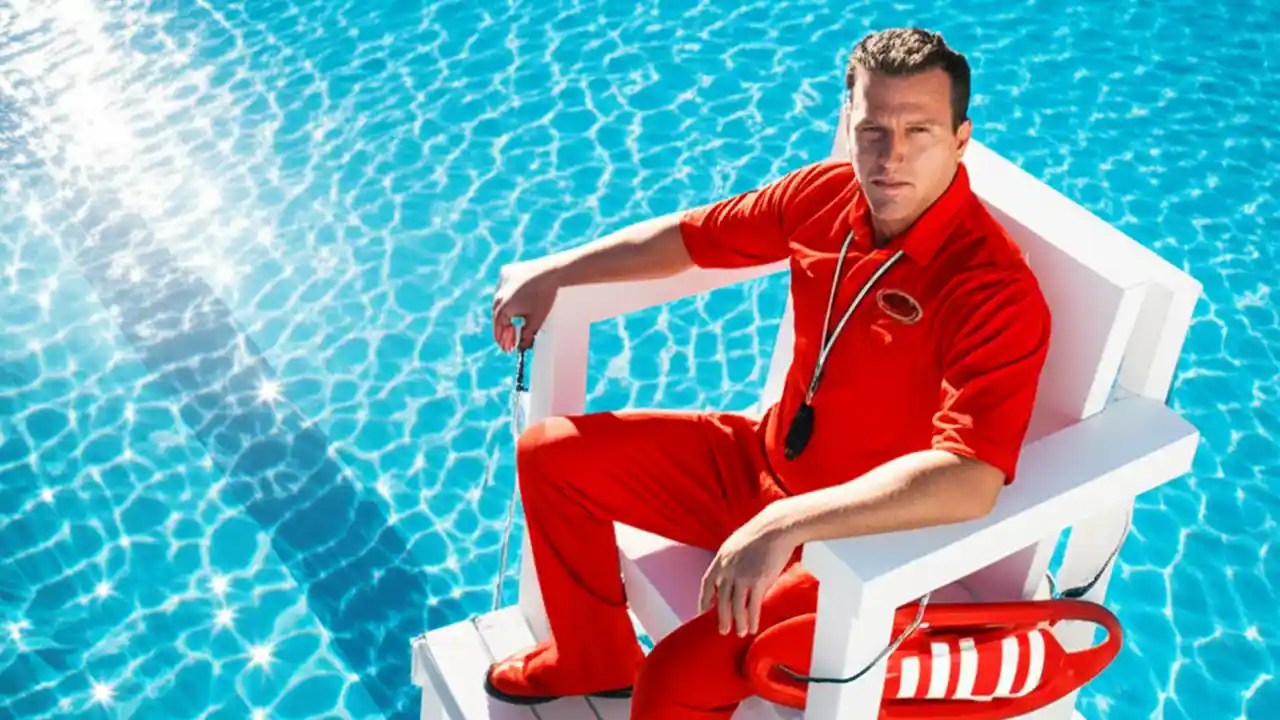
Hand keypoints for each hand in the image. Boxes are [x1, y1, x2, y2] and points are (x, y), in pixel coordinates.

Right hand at [492, 260, 560, 351]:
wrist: (552, 272)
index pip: (499, 329)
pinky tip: (515, 302)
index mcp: (502, 309)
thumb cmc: (545, 297)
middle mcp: (497, 295)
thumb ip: (527, 336)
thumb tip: (522, 347)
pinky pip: (504, 287)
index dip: (504, 341)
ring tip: (513, 321)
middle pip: (498, 316)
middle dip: (504, 328)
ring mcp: (501, 282)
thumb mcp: (536, 320)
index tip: (508, 348)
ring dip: (505, 312)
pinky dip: (508, 296)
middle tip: (511, 337)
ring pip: (500, 301)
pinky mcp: (506, 272)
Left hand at [698, 513, 796, 636]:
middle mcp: (727, 569)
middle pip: (721, 600)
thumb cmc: (760, 534)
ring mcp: (742, 576)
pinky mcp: (758, 580)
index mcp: (721, 559)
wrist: (776, 527)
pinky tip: (753, 627)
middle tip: (723, 630)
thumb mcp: (737, 545)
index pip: (706, 584)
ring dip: (738, 622)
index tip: (702, 612)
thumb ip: (731, 562)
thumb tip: (732, 577)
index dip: (703, 600)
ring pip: (736, 606)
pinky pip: (753, 606)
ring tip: (740, 632)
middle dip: (721, 617)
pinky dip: (752, 619)